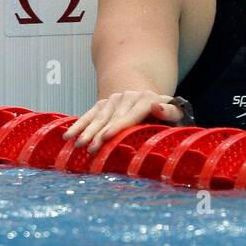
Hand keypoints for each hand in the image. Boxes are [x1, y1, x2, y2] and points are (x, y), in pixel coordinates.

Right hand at [62, 91, 185, 153]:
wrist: (149, 99)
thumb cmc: (166, 115)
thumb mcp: (176, 114)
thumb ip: (171, 111)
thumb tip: (157, 107)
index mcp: (147, 99)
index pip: (131, 115)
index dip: (118, 126)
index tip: (106, 136)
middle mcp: (129, 96)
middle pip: (112, 118)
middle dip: (100, 134)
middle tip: (91, 148)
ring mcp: (114, 99)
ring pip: (99, 117)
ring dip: (87, 131)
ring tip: (78, 144)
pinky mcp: (104, 103)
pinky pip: (90, 114)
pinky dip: (79, 125)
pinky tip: (69, 135)